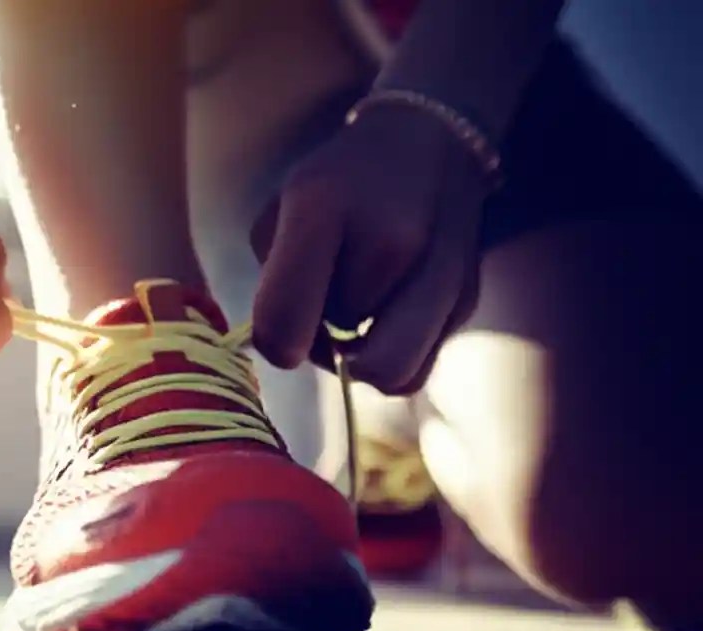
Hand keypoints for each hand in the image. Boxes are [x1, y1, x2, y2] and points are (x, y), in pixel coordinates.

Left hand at [251, 105, 487, 394]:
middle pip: (348, 358)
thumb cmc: (338, 185)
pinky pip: (420, 367)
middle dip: (327, 350)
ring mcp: (440, 270)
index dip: (276, 344)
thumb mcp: (283, 209)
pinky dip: (398, 354)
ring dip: (367, 357)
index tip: (282, 332)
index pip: (285, 319)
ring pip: (391, 374)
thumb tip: (293, 350)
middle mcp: (390, 241)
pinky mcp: (469, 297)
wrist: (429, 143)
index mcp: (322, 210)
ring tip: (358, 317)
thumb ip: (273, 281)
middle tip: (324, 313)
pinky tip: (389, 314)